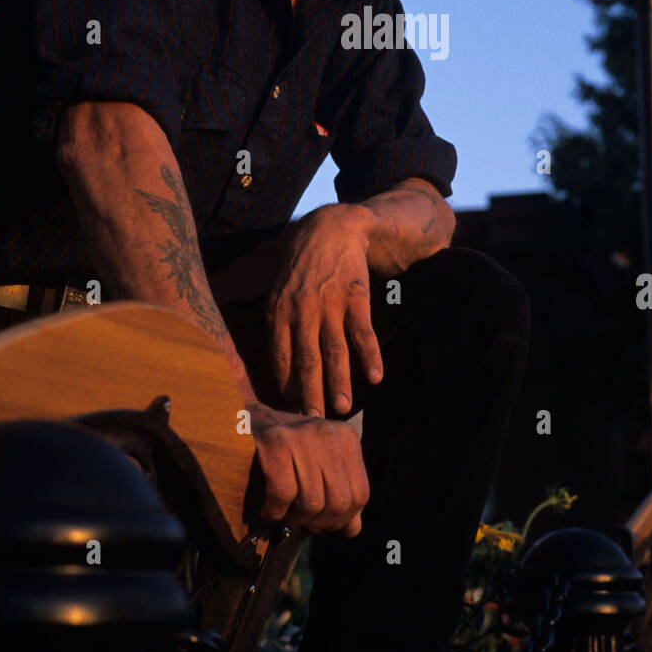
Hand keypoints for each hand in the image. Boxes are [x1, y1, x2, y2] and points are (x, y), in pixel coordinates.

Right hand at [249, 405, 368, 535]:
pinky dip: (275, 512)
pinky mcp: (276, 441)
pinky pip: (283, 494)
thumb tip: (352, 531)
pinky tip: (268, 511)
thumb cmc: (289, 448)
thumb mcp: (321, 464)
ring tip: (284, 518)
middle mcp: (329, 433)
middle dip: (319, 523)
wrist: (248, 418)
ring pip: (311, 502)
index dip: (342, 519)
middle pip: (339, 501)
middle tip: (301, 524)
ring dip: (295, 520)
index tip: (322, 524)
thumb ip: (340, 494)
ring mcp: (303, 435)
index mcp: (347, 438)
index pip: (361, 494)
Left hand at [266, 206, 383, 415]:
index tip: (290, 413)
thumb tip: (276, 374)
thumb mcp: (278, 293)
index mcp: (278, 312)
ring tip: (342, 409)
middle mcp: (302, 310)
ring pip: (334, 349)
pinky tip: (375, 376)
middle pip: (306, 359)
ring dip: (339, 381)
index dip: (285, 386)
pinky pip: (362, 331)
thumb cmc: (302, 269)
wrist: (330, 228)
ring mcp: (329, 303)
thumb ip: (277, 329)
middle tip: (312, 422)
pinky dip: (369, 354)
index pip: (279, 358)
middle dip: (309, 393)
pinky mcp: (355, 297)